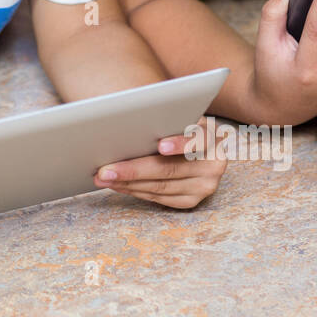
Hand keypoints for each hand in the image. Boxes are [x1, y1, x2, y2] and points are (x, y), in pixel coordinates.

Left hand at [94, 115, 227, 207]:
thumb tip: (128, 120)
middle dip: (133, 169)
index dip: (179, 143)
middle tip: (105, 169)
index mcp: (212, 138)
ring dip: (127, 183)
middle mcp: (213, 165)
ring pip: (160, 187)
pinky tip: (117, 185)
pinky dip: (135, 191)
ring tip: (103, 178)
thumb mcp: (179, 116)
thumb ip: (165, 118)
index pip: (197, 140)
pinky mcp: (192, 200)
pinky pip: (159, 198)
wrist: (196, 146)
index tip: (160, 145)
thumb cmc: (177, 125)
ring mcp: (204, 186)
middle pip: (169, 169)